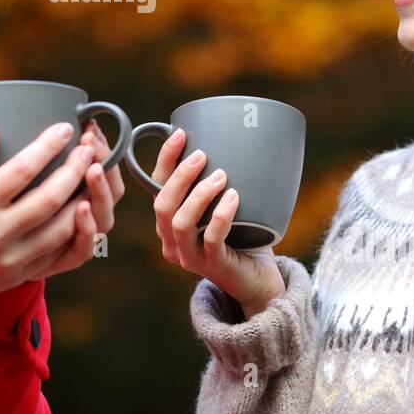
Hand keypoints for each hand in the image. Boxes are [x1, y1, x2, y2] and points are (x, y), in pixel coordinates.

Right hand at [0, 121, 97, 304]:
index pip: (20, 171)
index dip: (47, 147)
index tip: (65, 128)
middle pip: (49, 198)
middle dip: (74, 169)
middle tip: (87, 147)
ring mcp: (13, 258)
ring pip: (61, 228)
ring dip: (82, 198)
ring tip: (93, 174)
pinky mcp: (22, 274)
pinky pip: (58, 252)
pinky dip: (75, 229)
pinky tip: (83, 207)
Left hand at [29, 119, 126, 279]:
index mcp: (69, 192)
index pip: (100, 166)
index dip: (101, 147)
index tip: (90, 126)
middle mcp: (78, 216)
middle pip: (110, 189)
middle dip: (105, 162)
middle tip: (90, 141)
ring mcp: (70, 240)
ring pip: (104, 218)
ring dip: (101, 191)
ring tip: (92, 168)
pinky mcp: (57, 262)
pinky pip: (82, 250)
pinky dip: (87, 229)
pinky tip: (81, 208)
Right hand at [149, 127, 284, 316]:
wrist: (257, 280)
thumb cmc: (241, 238)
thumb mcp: (222, 206)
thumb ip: (217, 182)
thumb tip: (227, 138)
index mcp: (167, 222)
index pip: (156, 186)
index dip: (165, 159)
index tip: (180, 133)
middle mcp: (170, 240)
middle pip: (162, 205)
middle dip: (179, 176)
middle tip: (202, 155)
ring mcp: (188, 256)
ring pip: (180, 223)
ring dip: (198, 195)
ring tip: (221, 176)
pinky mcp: (211, 266)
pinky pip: (210, 239)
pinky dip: (221, 215)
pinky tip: (234, 197)